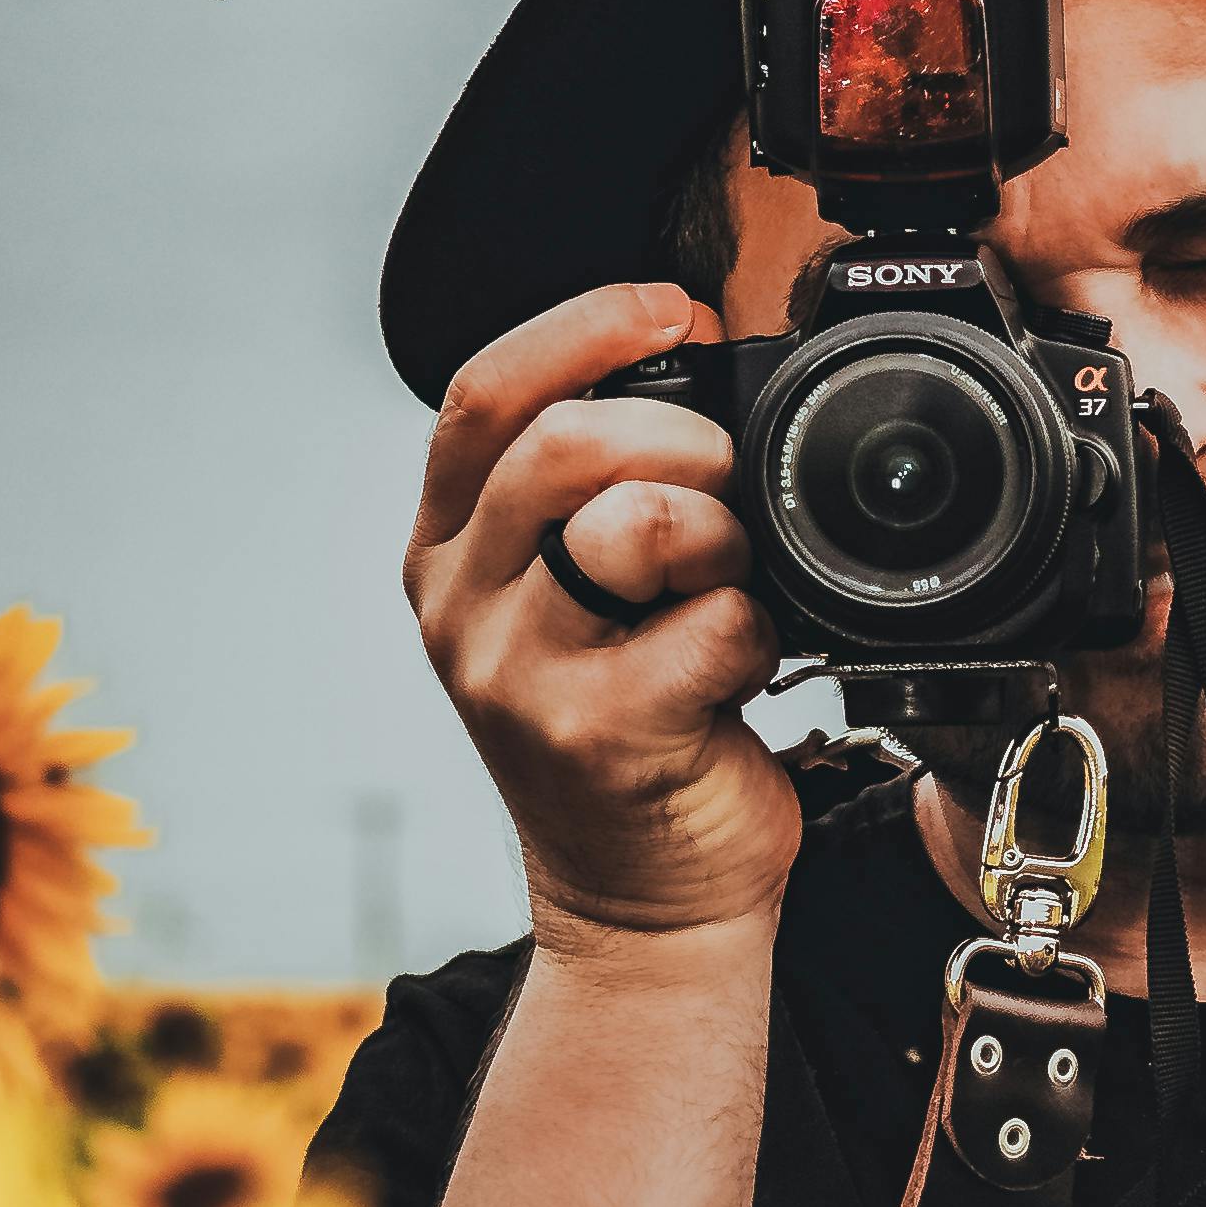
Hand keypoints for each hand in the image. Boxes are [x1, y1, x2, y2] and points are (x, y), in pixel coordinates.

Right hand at [407, 282, 799, 946]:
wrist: (644, 896)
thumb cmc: (631, 723)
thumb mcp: (575, 594)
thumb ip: (595, 491)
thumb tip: (695, 359)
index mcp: (447, 547)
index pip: (482, 395)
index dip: (581, 330)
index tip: (671, 310)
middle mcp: (461, 606)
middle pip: (558, 444)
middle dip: (677, 436)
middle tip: (728, 477)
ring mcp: (518, 675)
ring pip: (629, 524)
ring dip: (717, 529)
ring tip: (730, 577)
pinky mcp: (597, 735)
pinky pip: (711, 625)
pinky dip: (757, 627)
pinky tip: (748, 662)